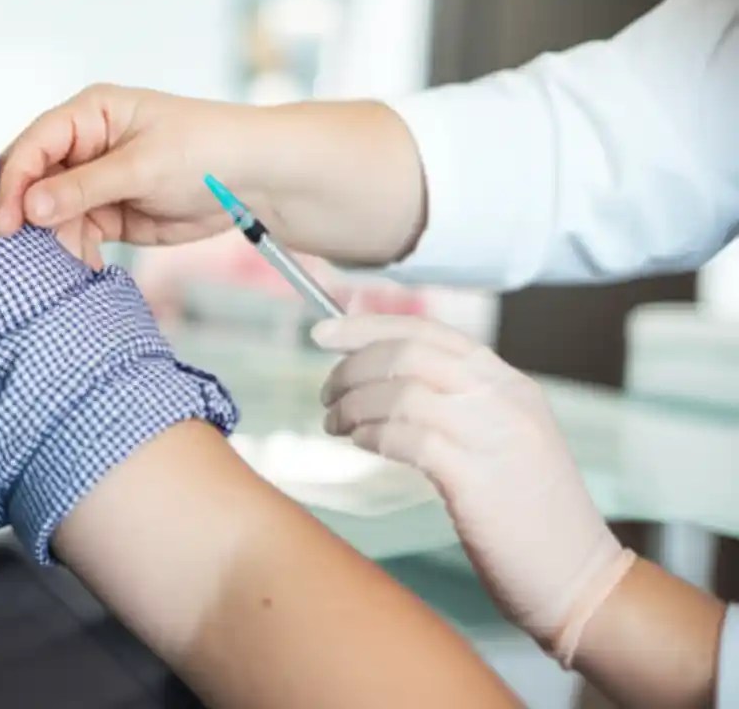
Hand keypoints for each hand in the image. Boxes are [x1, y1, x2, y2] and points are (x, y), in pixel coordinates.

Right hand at [0, 85, 426, 266]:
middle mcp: (85, 146)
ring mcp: (96, 183)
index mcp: (88, 114)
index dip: (15, 183)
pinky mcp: (111, 215)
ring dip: (56, 241)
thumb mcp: (142, 166)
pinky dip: (77, 254)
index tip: (6, 222)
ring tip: (72, 263)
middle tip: (30, 252)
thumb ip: (84, 188)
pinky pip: (78, 235)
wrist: (256, 181)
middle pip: (36, 183)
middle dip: (31, 217)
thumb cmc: (206, 151)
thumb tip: (31, 207)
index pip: (34, 146)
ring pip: (53, 216)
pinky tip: (88, 267)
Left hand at [313, 315, 628, 651]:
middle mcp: (505, 399)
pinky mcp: (477, 478)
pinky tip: (360, 444)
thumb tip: (383, 383)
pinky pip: (407, 438)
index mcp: (510, 384)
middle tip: (325, 392)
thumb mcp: (504, 439)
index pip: (430, 332)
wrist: (579, 577)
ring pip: (402, 392)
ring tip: (335, 425)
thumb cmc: (530, 515)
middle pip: (409, 353)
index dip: (369, 325)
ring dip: (354, 405)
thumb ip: (458, 405)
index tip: (324, 332)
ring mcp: (494, 436)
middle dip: (353, 367)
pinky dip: (372, 436)